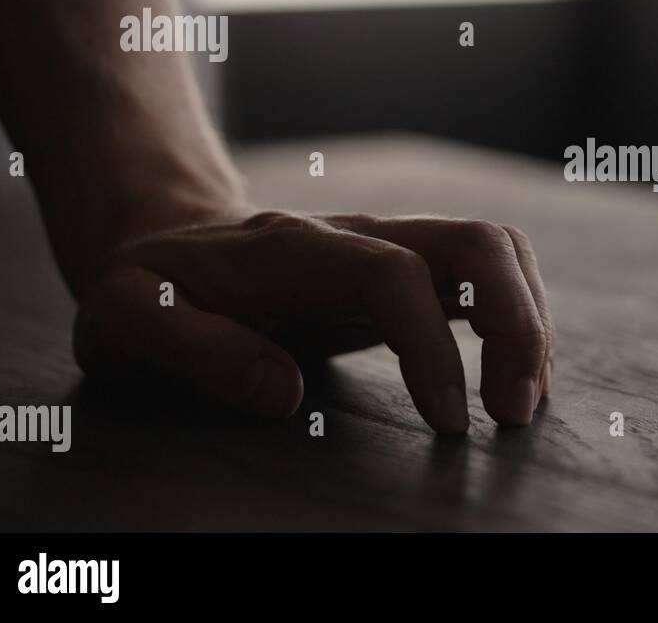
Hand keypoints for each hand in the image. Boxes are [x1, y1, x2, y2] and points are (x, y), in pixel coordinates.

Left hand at [73, 210, 554, 433]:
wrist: (169, 238)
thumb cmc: (152, 289)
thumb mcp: (128, 319)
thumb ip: (193, 351)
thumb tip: (281, 395)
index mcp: (295, 248)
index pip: (394, 275)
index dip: (433, 347)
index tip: (447, 423)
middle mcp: (359, 234)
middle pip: (477, 242)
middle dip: (517, 325)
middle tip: (512, 413)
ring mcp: (392, 243)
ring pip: (497, 249)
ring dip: (529, 322)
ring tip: (521, 401)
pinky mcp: (410, 264)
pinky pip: (489, 270)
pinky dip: (519, 319)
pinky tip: (513, 376)